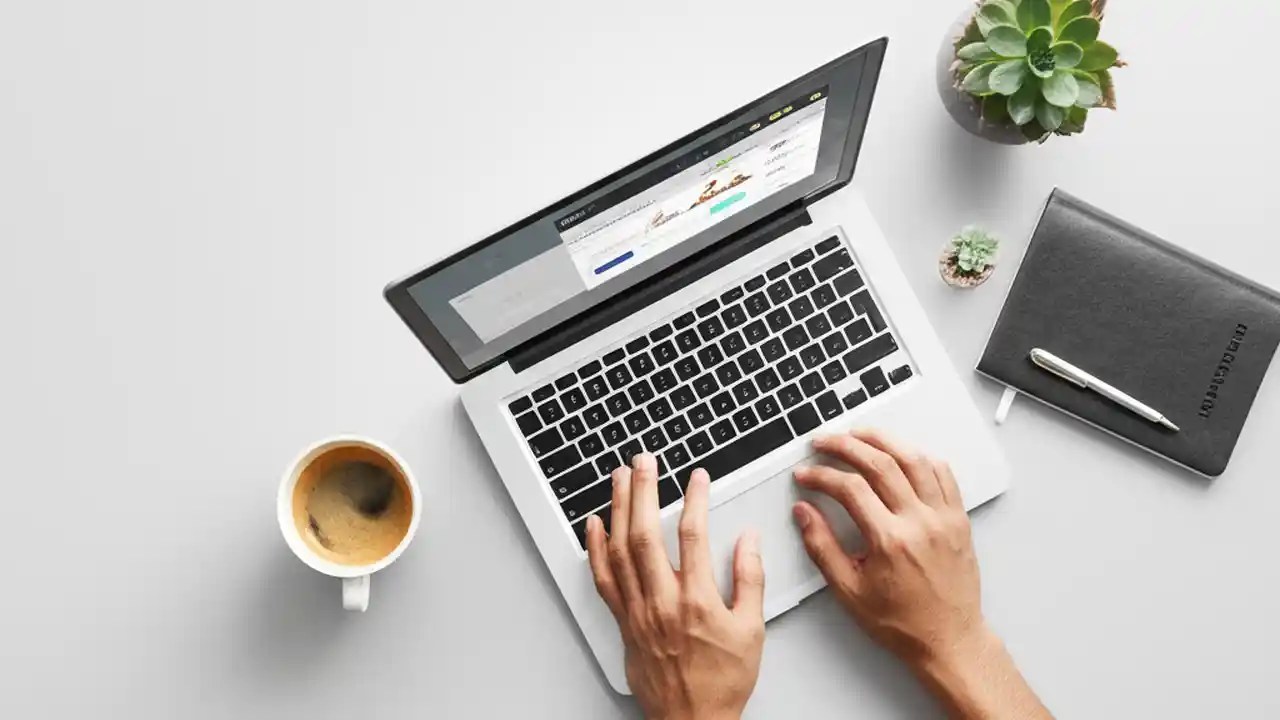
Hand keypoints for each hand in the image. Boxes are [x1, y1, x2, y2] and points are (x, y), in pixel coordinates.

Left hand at [586, 453, 764, 719]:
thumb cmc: (722, 682)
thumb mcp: (752, 631)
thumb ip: (750, 580)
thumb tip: (748, 539)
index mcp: (697, 602)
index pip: (692, 536)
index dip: (693, 499)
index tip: (696, 477)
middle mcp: (662, 603)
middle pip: (645, 534)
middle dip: (643, 490)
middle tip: (643, 460)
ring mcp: (637, 612)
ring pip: (620, 550)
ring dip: (617, 509)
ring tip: (619, 478)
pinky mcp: (623, 623)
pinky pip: (603, 579)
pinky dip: (596, 549)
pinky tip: (595, 525)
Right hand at [792, 429, 1051, 718]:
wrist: (949, 640)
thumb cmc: (901, 623)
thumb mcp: (849, 591)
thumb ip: (821, 547)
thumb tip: (804, 512)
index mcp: (890, 541)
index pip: (849, 488)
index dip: (821, 475)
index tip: (806, 475)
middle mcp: (920, 522)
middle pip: (880, 463)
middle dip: (845, 445)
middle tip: (823, 441)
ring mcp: (943, 517)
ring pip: (914, 459)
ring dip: (883, 439)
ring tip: (859, 433)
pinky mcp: (958, 519)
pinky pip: (943, 473)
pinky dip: (920, 456)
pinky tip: (902, 452)